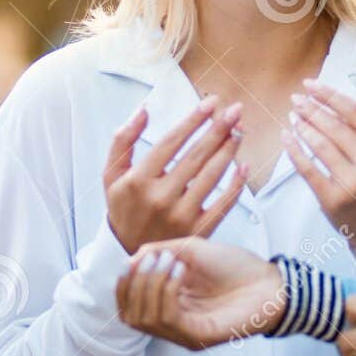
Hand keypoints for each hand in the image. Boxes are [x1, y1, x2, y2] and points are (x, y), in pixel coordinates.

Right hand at [104, 97, 246, 253]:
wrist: (128, 252)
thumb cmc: (123, 207)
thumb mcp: (111, 173)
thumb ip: (123, 140)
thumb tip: (144, 110)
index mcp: (139, 180)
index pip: (171, 142)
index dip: (193, 120)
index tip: (210, 103)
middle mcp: (161, 197)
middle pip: (196, 156)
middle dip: (218, 129)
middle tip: (235, 110)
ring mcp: (181, 215)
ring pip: (212, 176)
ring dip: (229, 150)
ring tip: (239, 131)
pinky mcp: (198, 231)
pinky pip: (223, 204)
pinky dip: (236, 185)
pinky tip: (243, 166)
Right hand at [115, 238, 283, 348]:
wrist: (271, 281)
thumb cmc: (236, 267)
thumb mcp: (191, 250)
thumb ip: (158, 253)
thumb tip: (130, 261)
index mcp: (167, 305)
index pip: (127, 307)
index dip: (122, 286)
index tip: (128, 263)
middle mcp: (173, 323)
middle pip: (131, 315)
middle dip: (136, 283)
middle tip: (155, 259)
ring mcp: (185, 333)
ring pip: (147, 318)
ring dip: (152, 284)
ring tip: (171, 262)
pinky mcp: (200, 337)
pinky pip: (170, 319)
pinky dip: (167, 291)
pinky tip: (179, 271)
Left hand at [285, 78, 355, 274]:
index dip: (331, 96)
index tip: (311, 84)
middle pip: (335, 128)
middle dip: (312, 110)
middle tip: (297, 98)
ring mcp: (353, 184)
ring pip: (320, 146)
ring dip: (303, 127)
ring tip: (294, 115)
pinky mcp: (333, 199)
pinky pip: (308, 169)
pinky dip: (294, 150)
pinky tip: (287, 136)